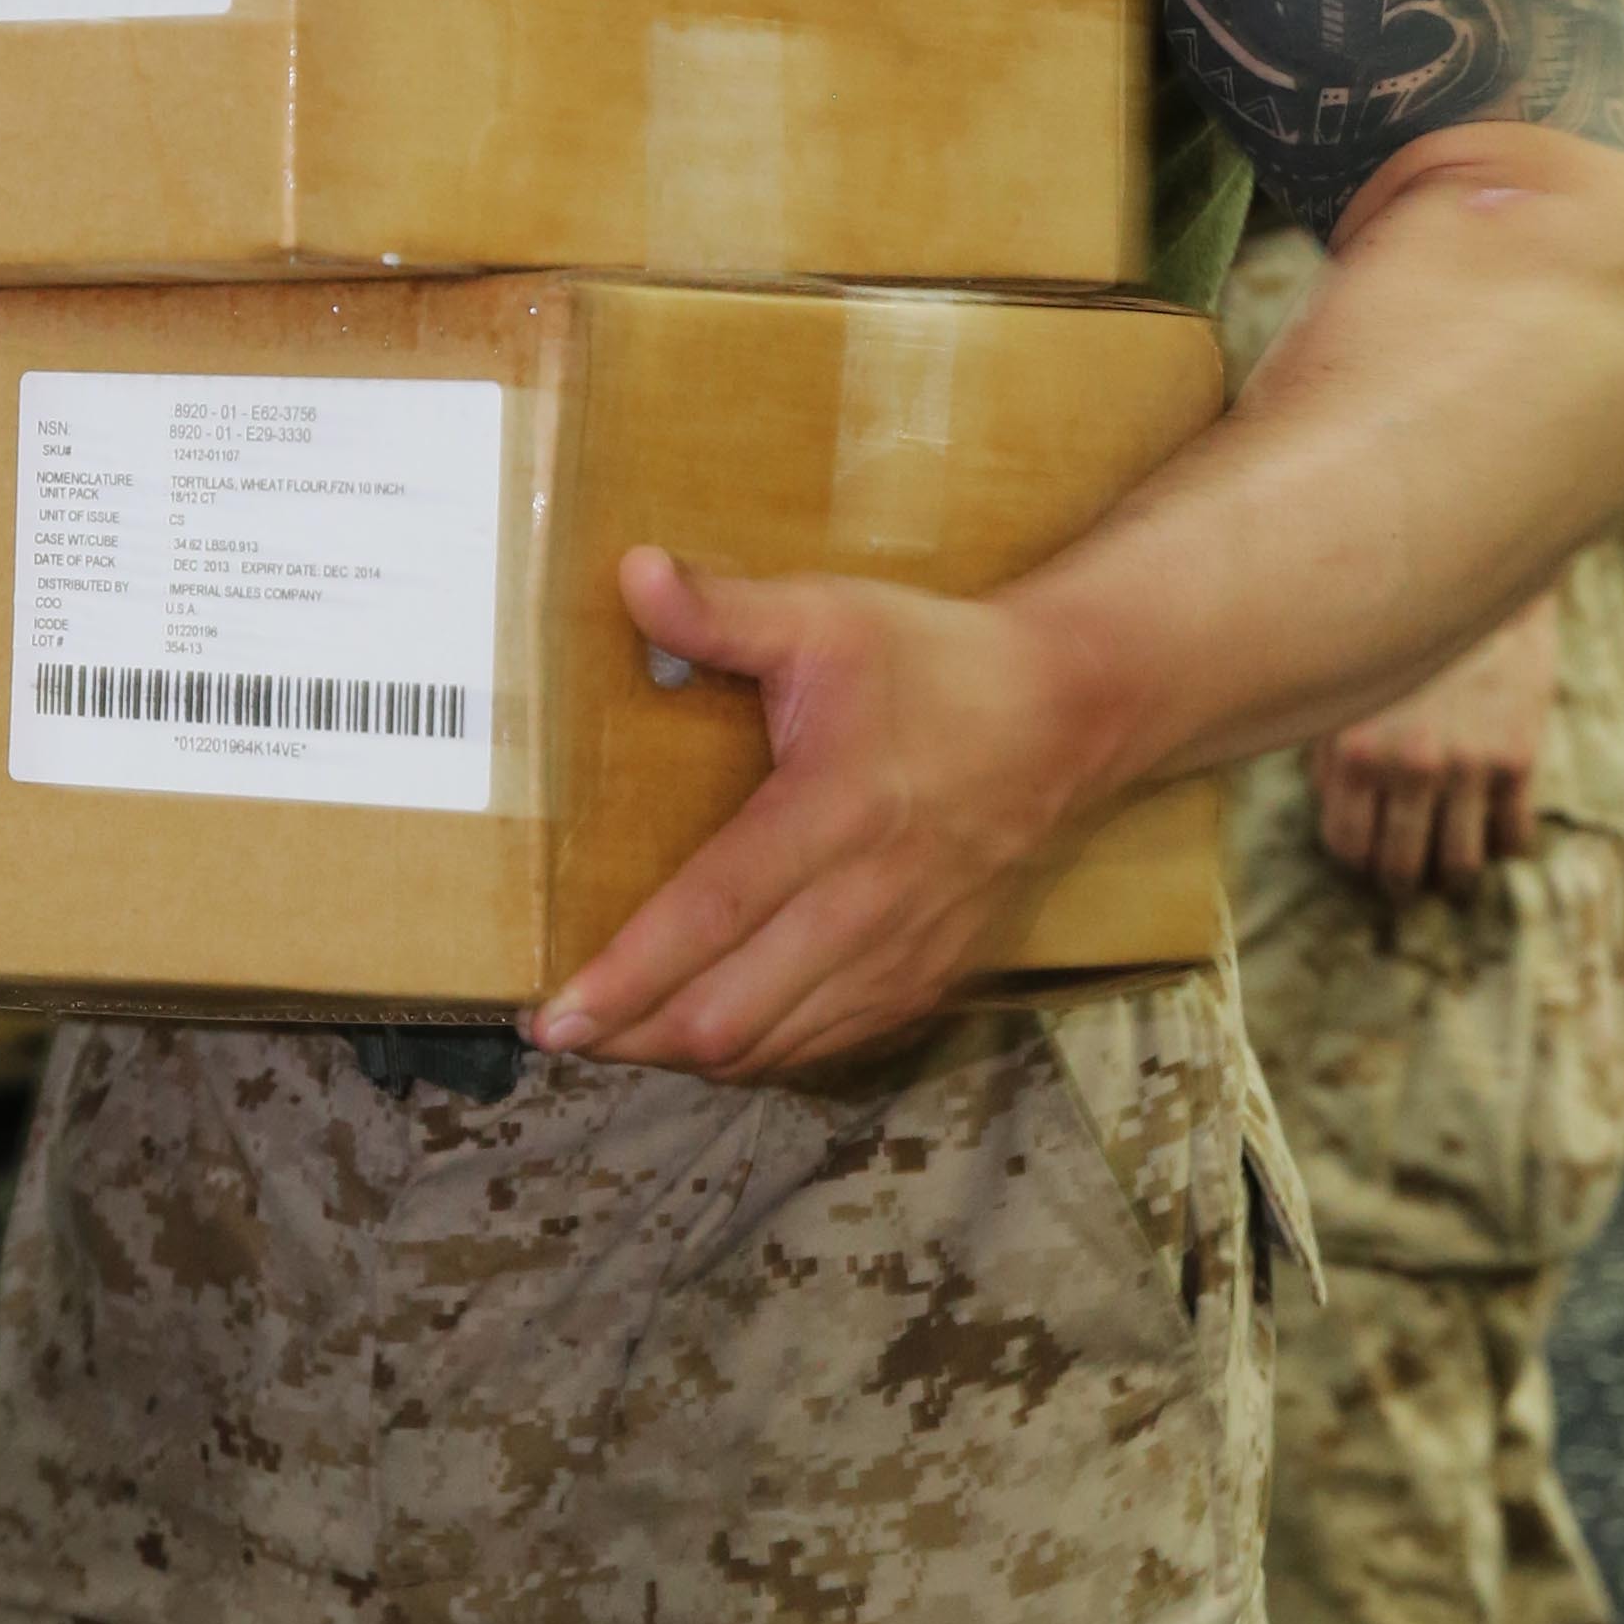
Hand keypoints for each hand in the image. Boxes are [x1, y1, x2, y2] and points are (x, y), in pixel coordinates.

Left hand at [529, 546, 1093, 1085]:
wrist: (1066, 716)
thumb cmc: (933, 662)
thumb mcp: (827, 616)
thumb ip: (723, 609)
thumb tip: (631, 572)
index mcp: (836, 811)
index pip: (714, 913)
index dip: (629, 975)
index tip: (557, 1015)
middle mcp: (870, 900)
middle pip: (731, 1011)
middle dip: (636, 1035)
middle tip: (564, 1026)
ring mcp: (904, 953)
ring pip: (773, 1045)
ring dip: (687, 1052)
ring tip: (620, 1034)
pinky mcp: (928, 980)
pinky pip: (826, 1047)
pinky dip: (758, 1051)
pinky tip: (711, 1029)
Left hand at [1312, 593, 1559, 902]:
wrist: (1478, 573)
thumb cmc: (1395, 625)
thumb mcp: (1344, 682)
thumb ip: (1333, 747)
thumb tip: (1331, 805)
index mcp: (1352, 750)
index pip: (1348, 847)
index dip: (1356, 859)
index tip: (1366, 854)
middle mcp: (1407, 765)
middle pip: (1400, 867)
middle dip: (1401, 882)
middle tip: (1408, 878)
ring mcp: (1466, 764)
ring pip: (1458, 866)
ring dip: (1451, 876)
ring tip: (1450, 869)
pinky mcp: (1518, 756)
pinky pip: (1512, 836)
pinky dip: (1502, 848)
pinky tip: (1494, 833)